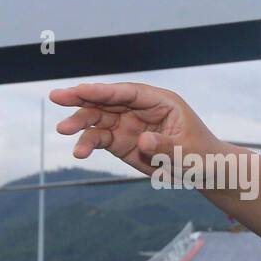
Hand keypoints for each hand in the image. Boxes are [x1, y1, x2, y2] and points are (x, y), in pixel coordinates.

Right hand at [49, 82, 220, 176]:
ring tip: (64, 130)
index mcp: (160, 101)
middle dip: (82, 98)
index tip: (81, 89)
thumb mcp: (188, 152)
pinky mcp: (121, 141)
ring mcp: (128, 124)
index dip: (104, 90)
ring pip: (98, 118)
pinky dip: (88, 144)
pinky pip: (100, 139)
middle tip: (57, 96)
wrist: (203, 171)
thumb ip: (165, 146)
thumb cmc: (202, 155)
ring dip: (80, 122)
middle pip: (107, 99)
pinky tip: (79, 152)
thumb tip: (142, 142)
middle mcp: (140, 109)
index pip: (129, 92)